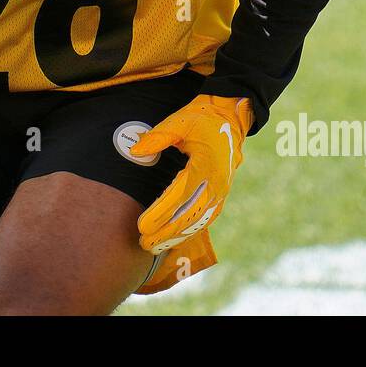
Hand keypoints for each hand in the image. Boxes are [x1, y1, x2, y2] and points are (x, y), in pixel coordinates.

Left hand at [132, 94, 251, 254]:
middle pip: (188, 214)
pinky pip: (205, 219)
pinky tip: (173, 240)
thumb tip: (135, 150)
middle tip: (143, 242)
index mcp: (205, 166)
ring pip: (197, 221)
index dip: (160, 213)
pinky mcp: (221, 195)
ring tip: (154, 247)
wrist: (230, 119)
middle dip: (165, 232)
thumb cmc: (202, 119)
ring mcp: (221, 191)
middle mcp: (216, 183)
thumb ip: (158, 137)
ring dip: (175, 236)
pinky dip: (189, 231)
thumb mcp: (180, 121)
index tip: (142, 225)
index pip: (179, 196)